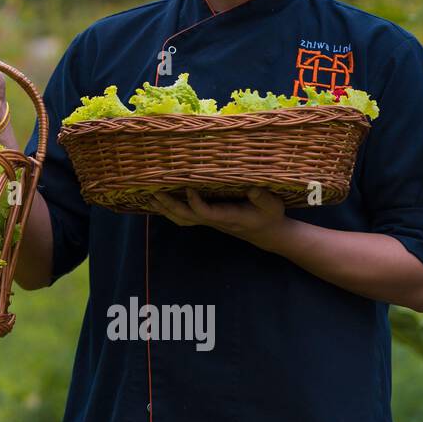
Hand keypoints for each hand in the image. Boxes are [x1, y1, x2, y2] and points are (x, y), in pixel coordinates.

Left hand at [148, 187, 288, 247]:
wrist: (267, 234)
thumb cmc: (270, 216)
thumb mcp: (272, 206)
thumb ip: (262, 197)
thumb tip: (251, 188)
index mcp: (229, 216)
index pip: (206, 213)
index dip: (195, 202)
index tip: (188, 188)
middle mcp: (215, 220)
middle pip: (186, 217)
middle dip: (170, 205)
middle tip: (154, 192)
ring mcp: (209, 221)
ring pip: (182, 219)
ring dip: (165, 209)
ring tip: (150, 196)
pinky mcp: (208, 218)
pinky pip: (185, 217)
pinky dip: (170, 210)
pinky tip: (160, 201)